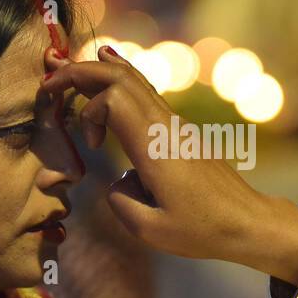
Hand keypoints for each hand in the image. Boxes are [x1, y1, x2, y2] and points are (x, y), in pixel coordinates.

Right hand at [41, 46, 297, 281]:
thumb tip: (118, 181)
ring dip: (99, 72)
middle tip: (49, 80)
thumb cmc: (202, 231)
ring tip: (68, 68)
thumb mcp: (149, 230)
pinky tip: (109, 66)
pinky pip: (145, 93)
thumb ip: (119, 202)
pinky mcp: (180, 131)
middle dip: (81, 72)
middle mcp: (165, 127)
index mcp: (155, 148)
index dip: (90, 111)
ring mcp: (175, 125)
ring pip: (135, 79)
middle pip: (121, 76)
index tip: (90, 145)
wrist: (248, 222)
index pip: (114, 98)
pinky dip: (119, 81)